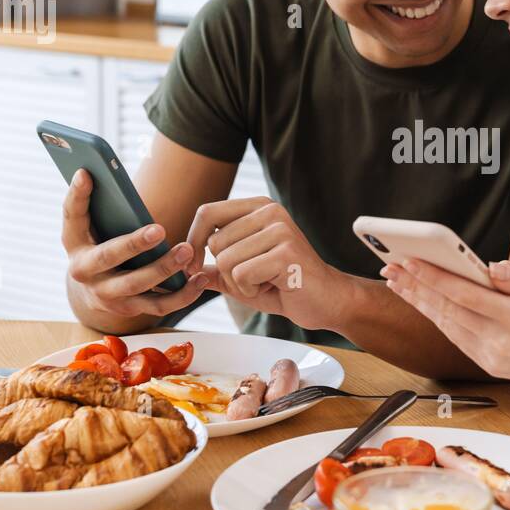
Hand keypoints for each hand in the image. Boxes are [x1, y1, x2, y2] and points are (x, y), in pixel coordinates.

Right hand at [62, 170, 210, 317]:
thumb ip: (85, 203)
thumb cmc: (95, 248)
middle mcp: (87, 275)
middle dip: (134, 244)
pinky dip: (183, 295)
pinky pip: (160, 306)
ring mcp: (110, 297)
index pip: (73, 218)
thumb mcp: (84, 229)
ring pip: (138, 286)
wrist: (93, 294)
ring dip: (164, 270)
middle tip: (160, 229)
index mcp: (75, 246)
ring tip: (187, 251)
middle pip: (110, 258)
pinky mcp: (132, 310)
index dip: (79, 196)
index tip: (88, 173)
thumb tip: (86, 171)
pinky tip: (200, 279)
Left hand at [185, 197, 355, 331]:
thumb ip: (213, 268)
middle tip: (253, 278)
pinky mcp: (285, 252)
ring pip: (225, 259)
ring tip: (266, 282)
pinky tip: (274, 287)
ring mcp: (280, 229)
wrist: (326, 301)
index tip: (196, 266)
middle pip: (214, 242)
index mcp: (258, 208)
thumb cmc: (284, 286)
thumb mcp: (240, 276)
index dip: (193, 242)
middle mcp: (270, 211)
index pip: (207, 212)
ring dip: (239, 283)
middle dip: (223, 271)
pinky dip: (250, 289)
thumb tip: (183, 266)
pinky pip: (240, 274)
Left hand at [382, 256, 509, 388]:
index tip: (411, 261)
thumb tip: (491, 268)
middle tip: (391, 266)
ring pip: (446, 325)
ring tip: (398, 282)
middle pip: (447, 310)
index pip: (465, 295)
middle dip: (415, 287)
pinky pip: (456, 337)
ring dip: (419, 302)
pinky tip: (424, 302)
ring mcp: (491, 357)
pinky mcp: (488, 364)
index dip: (435, 277)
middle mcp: (499, 342)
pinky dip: (436, 317)